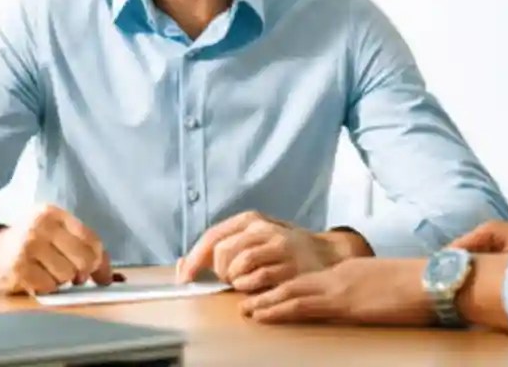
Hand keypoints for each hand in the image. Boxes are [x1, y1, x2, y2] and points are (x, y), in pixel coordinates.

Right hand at [0, 204, 114, 294]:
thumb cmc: (28, 243)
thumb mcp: (53, 233)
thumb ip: (81, 246)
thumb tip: (110, 276)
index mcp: (52, 213)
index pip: (90, 238)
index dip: (100, 259)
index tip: (99, 272)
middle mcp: (40, 226)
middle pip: (83, 258)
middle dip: (83, 272)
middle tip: (75, 276)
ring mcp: (27, 246)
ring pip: (67, 275)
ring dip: (62, 281)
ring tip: (49, 273)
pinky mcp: (18, 268)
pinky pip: (48, 287)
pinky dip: (46, 288)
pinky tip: (36, 279)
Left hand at [177, 212, 366, 292]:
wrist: (324, 254)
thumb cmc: (283, 249)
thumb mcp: (253, 239)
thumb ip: (221, 247)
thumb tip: (182, 264)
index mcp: (250, 219)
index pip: (213, 236)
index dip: (195, 259)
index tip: (185, 278)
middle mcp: (263, 228)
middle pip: (222, 252)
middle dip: (219, 272)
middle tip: (228, 279)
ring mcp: (277, 245)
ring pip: (238, 266)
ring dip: (234, 280)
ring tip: (243, 283)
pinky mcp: (288, 264)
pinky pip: (256, 280)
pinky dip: (248, 288)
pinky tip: (254, 288)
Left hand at [242, 258, 432, 324]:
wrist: (435, 280)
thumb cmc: (422, 286)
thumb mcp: (389, 287)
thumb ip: (371, 293)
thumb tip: (368, 304)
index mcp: (351, 272)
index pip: (312, 279)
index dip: (288, 287)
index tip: (271, 293)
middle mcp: (340, 275)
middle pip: (295, 282)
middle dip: (269, 292)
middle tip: (246, 302)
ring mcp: (340, 287)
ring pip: (292, 292)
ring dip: (266, 302)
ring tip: (246, 310)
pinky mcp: (343, 302)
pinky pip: (302, 305)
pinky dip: (278, 308)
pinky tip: (263, 314)